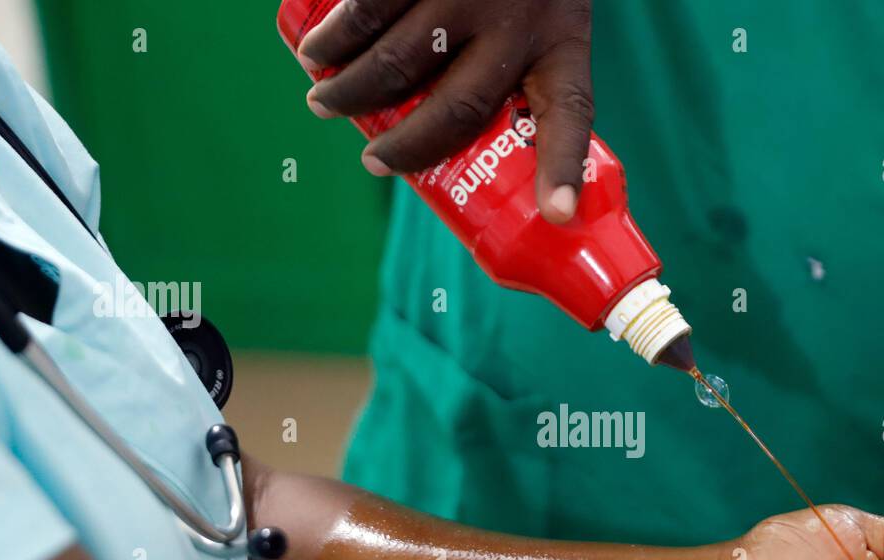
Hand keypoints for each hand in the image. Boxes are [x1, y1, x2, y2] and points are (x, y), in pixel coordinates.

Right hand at [300, 0, 594, 222]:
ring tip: (322, 103)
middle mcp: (519, 19)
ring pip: (399, 60)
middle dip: (408, 147)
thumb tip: (469, 151)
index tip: (556, 214)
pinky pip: (367, 8)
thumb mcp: (545, 17)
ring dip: (351, 91)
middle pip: (459, 108)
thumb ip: (520, 68)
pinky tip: (313, 52)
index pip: (571, 113)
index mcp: (562, 43)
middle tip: (373, 162)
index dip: (562, 168)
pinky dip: (333, 38)